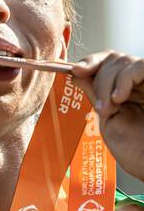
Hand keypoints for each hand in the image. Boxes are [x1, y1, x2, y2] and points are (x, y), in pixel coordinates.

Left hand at [71, 50, 143, 180]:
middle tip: (100, 106)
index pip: (107, 62)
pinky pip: (140, 66)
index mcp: (126, 89)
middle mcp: (140, 82)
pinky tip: (119, 99)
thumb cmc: (135, 151)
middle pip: (113, 59)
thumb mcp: (109, 120)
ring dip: (108, 84)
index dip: (90, 61)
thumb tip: (76, 75)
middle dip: (98, 79)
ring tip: (109, 109)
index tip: (74, 71)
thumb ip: (95, 96)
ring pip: (124, 61)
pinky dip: (124, 79)